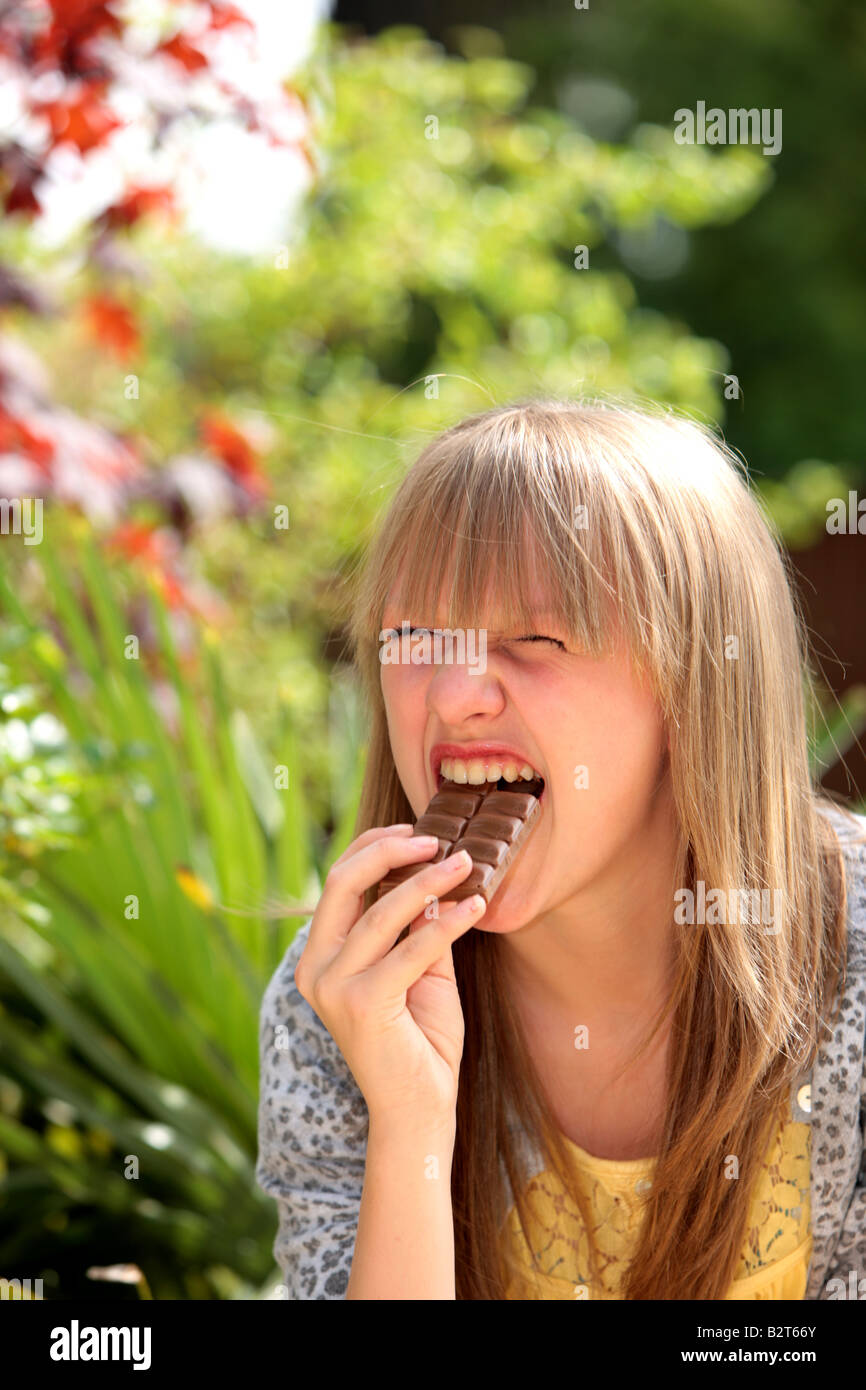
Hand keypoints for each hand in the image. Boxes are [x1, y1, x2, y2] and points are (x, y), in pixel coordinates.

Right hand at [294, 824, 485, 1126]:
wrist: (420, 1108)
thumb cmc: (420, 1039)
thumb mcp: (420, 969)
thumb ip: (418, 925)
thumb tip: (433, 874)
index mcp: (319, 956)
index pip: (339, 883)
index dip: (375, 848)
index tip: (417, 833)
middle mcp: (316, 968)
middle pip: (343, 882)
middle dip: (391, 851)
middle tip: (437, 840)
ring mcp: (333, 987)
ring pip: (382, 911)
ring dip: (430, 882)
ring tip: (466, 864)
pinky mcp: (362, 1004)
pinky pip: (413, 948)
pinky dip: (448, 922)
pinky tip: (475, 906)